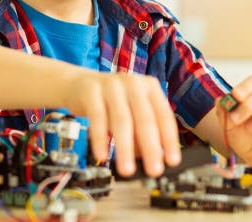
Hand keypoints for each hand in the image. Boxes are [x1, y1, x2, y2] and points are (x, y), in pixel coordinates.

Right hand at [64, 71, 180, 177]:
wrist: (79, 84)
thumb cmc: (111, 101)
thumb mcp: (131, 113)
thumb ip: (141, 134)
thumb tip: (150, 159)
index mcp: (149, 87)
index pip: (164, 115)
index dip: (169, 139)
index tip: (172, 161)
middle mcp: (133, 83)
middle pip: (145, 118)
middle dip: (151, 147)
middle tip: (154, 169)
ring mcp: (112, 85)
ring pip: (122, 120)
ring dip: (125, 148)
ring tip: (127, 169)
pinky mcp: (91, 91)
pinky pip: (97, 118)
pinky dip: (101, 139)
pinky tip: (102, 155)